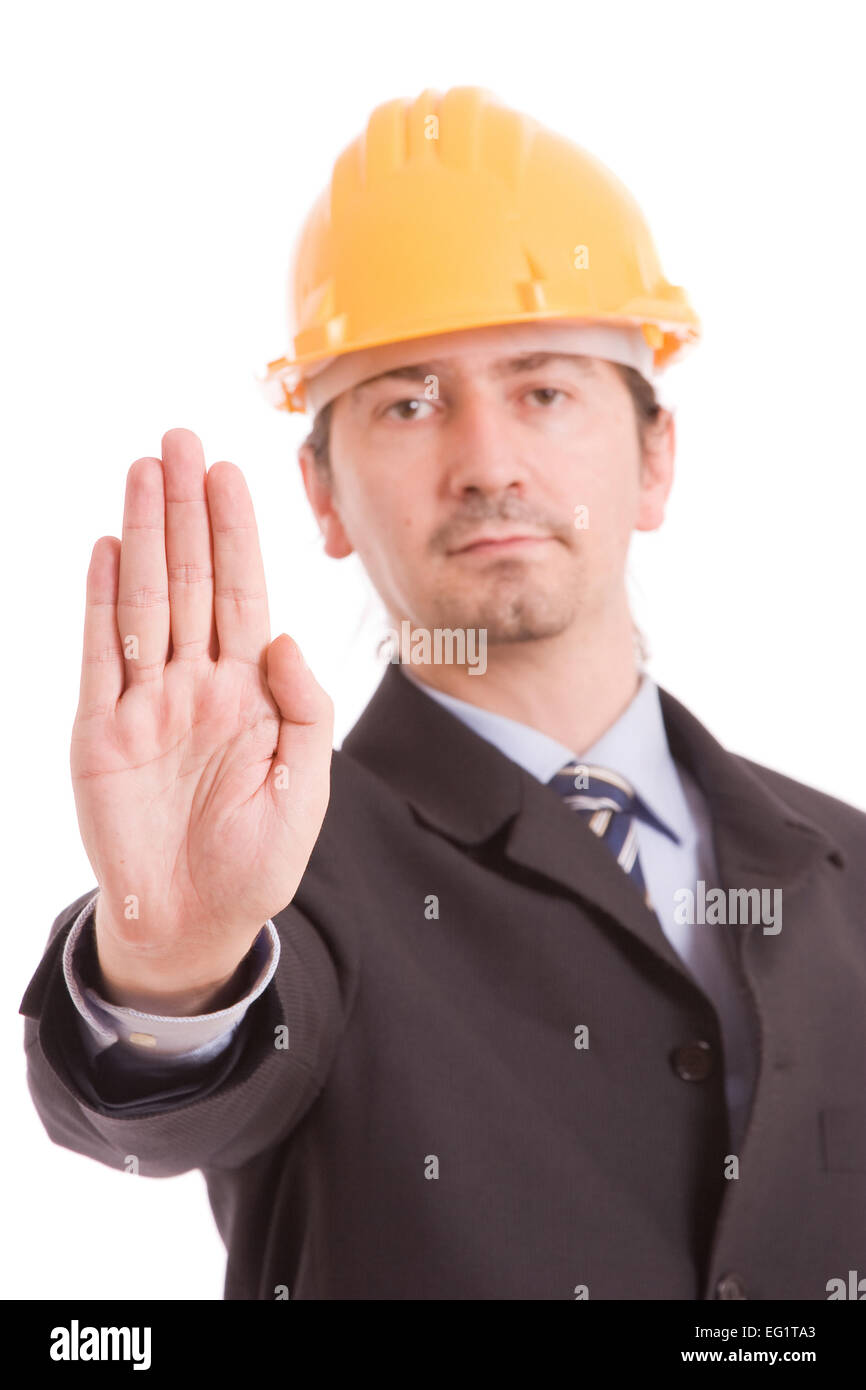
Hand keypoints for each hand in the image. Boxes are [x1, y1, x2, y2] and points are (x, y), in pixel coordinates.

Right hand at [70, 428, 332, 1007]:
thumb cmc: (256, 862)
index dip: (235, 534)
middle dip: (186, 511)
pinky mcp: (101, 734)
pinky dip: (98, 602)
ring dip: (142, 537)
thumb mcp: (305, 789)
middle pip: (189, 580)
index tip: (231, 473)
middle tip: (180, 440)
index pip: (242, 594)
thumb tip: (281, 635)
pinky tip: (102, 549)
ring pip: (144, 602)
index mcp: (249, 693)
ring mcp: (146, 704)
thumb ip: (305, 711)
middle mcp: (196, 684)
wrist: (193, 924)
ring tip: (143, 472)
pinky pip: (99, 656)